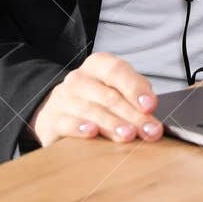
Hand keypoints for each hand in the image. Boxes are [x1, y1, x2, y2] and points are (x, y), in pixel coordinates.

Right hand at [29, 52, 163, 146]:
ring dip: (112, 124)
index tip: (150, 106)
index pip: (117, 71)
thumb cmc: (97, 103)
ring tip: (128, 136)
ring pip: (91, 110)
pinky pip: (66, 122)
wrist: (59, 114)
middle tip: (150, 131)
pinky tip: (92, 133)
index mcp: (98, 65)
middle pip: (109, 96)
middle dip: (133, 115)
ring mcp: (63, 98)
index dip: (135, 88)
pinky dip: (80, 127)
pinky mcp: (51, 119)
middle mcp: (79, 78)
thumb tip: (151, 110)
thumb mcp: (117, 92)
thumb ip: (135, 97)